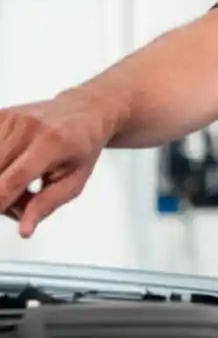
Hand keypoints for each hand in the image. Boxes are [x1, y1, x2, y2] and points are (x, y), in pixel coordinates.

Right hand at [0, 93, 118, 236]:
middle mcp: (27, 127)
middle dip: (3, 198)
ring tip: (22, 183)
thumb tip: (25, 230)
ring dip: (0, 183)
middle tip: (23, 200)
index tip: (2, 212)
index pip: (12, 181)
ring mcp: (10, 119)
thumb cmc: (82, 146)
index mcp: (51, 143)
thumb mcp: (75, 180)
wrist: (85, 111)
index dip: (0, 204)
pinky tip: (11, 169)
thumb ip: (47, 205)